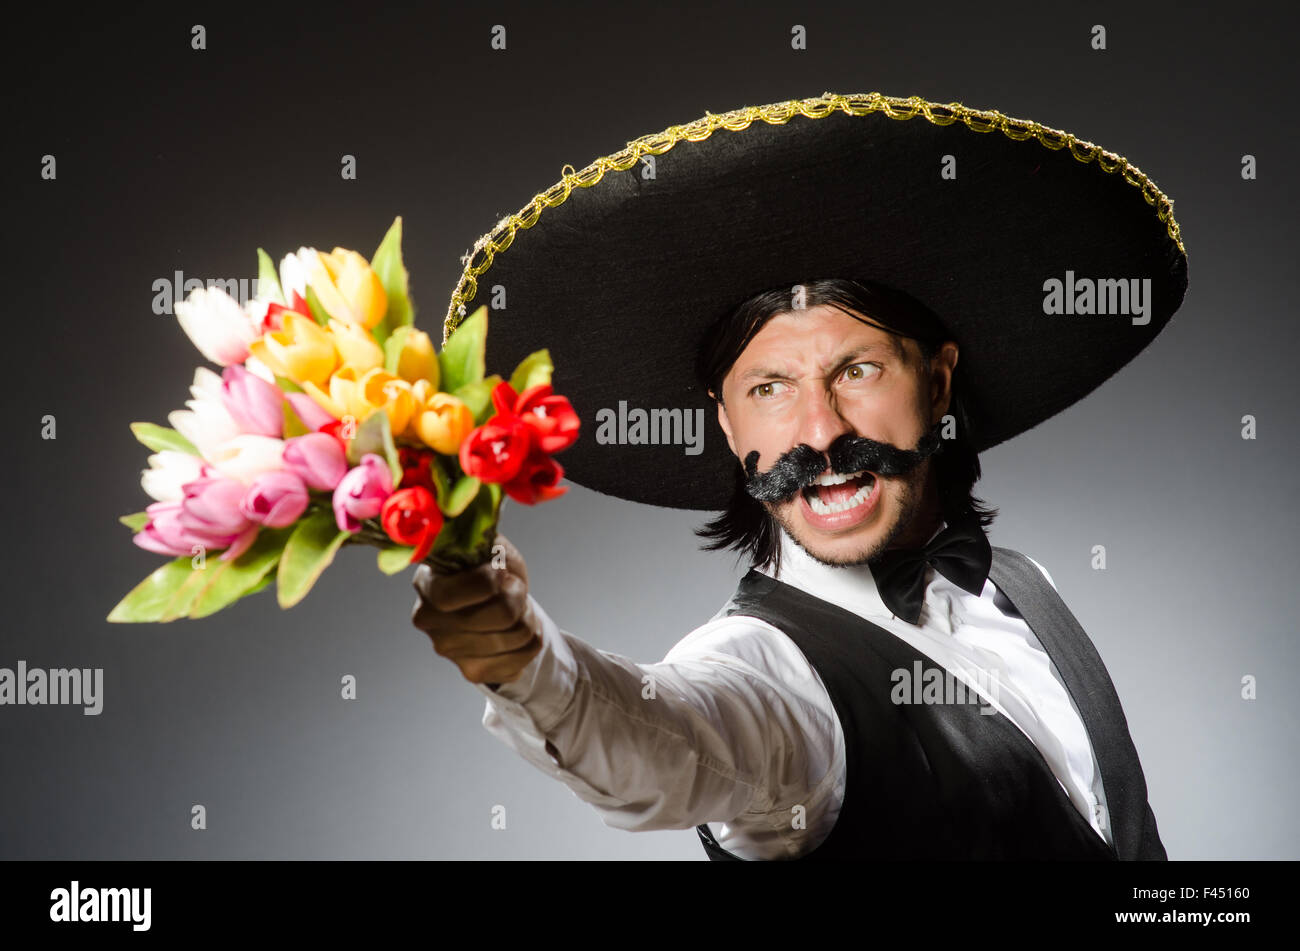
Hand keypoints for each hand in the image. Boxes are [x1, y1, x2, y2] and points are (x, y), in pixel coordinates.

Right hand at [410, 534, 542, 687]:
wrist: (491, 599)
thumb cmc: (488, 568)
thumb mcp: (491, 547)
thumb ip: (490, 554)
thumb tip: (496, 571)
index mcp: (428, 584)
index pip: (464, 593)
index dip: (492, 580)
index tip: (499, 571)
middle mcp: (430, 622)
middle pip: (503, 615)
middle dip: (518, 596)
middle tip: (510, 588)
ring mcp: (449, 650)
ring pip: (520, 635)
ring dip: (527, 617)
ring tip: (513, 608)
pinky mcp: (472, 671)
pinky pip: (524, 657)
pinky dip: (531, 641)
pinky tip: (514, 631)